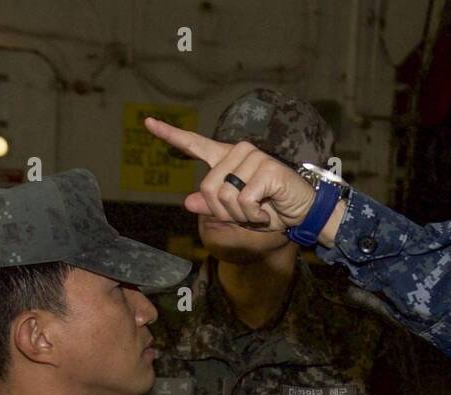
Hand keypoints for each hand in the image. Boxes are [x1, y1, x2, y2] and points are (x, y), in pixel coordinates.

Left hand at [143, 117, 345, 242]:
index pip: (194, 145)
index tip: (147, 122)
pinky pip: (244, 200)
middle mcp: (237, 153)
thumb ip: (213, 205)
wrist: (302, 212)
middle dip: (225, 211)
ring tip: (259, 210)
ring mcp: (253, 157)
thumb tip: (188, 202)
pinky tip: (267, 211)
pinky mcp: (266, 168)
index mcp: (226, 160)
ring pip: (225, 196)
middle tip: (246, 214)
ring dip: (241, 214)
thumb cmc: (269, 209)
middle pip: (208, 188)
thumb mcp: (237, 212)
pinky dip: (254, 215)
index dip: (170, 135)